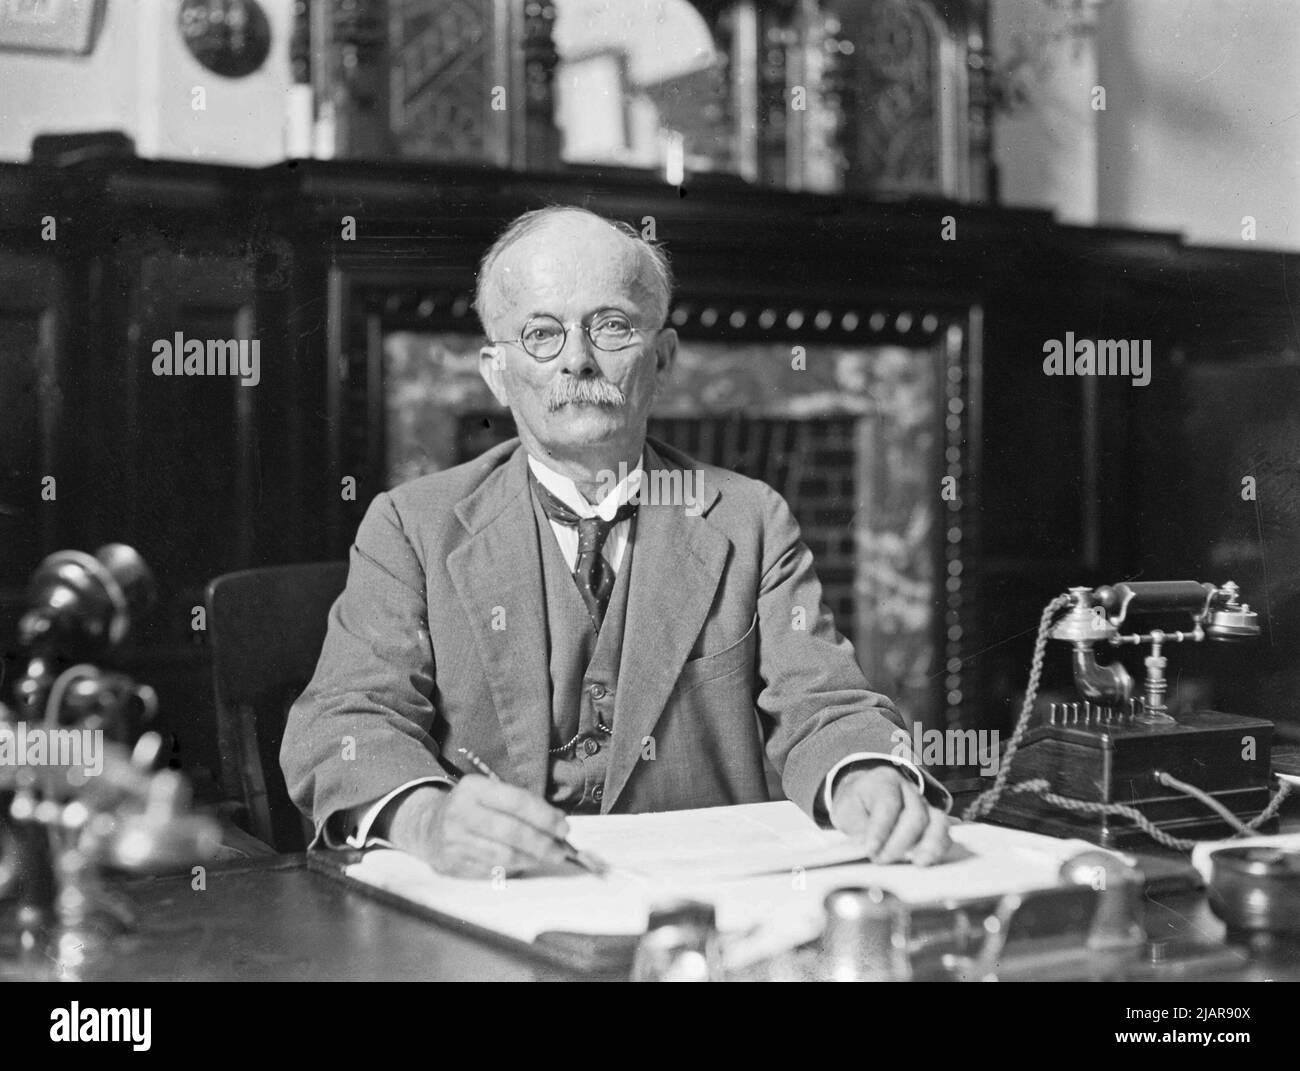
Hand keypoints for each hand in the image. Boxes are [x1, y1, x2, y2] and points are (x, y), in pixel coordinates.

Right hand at [386, 778, 571, 877]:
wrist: (426, 825)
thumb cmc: (471, 807)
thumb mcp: (489, 792)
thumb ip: (520, 804)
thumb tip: (557, 824)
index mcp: (473, 788)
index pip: (516, 802)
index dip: (544, 816)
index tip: (564, 828)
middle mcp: (460, 813)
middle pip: (511, 832)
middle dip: (542, 843)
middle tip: (561, 850)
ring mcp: (454, 841)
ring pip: (503, 855)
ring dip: (531, 859)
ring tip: (547, 857)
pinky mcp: (452, 864)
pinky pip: (491, 870)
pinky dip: (513, 869)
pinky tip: (525, 864)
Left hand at [830, 765, 950, 865]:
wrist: (867, 796)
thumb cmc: (858, 805)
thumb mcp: (847, 811)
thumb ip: (857, 827)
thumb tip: (869, 847)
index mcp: (884, 782)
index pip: (887, 804)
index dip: (880, 829)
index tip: (871, 850)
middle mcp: (909, 791)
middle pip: (915, 815)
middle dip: (900, 842)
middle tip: (883, 860)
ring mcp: (925, 805)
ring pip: (937, 822)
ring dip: (928, 846)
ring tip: (918, 863)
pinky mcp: (934, 821)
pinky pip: (945, 833)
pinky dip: (940, 847)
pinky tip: (931, 861)